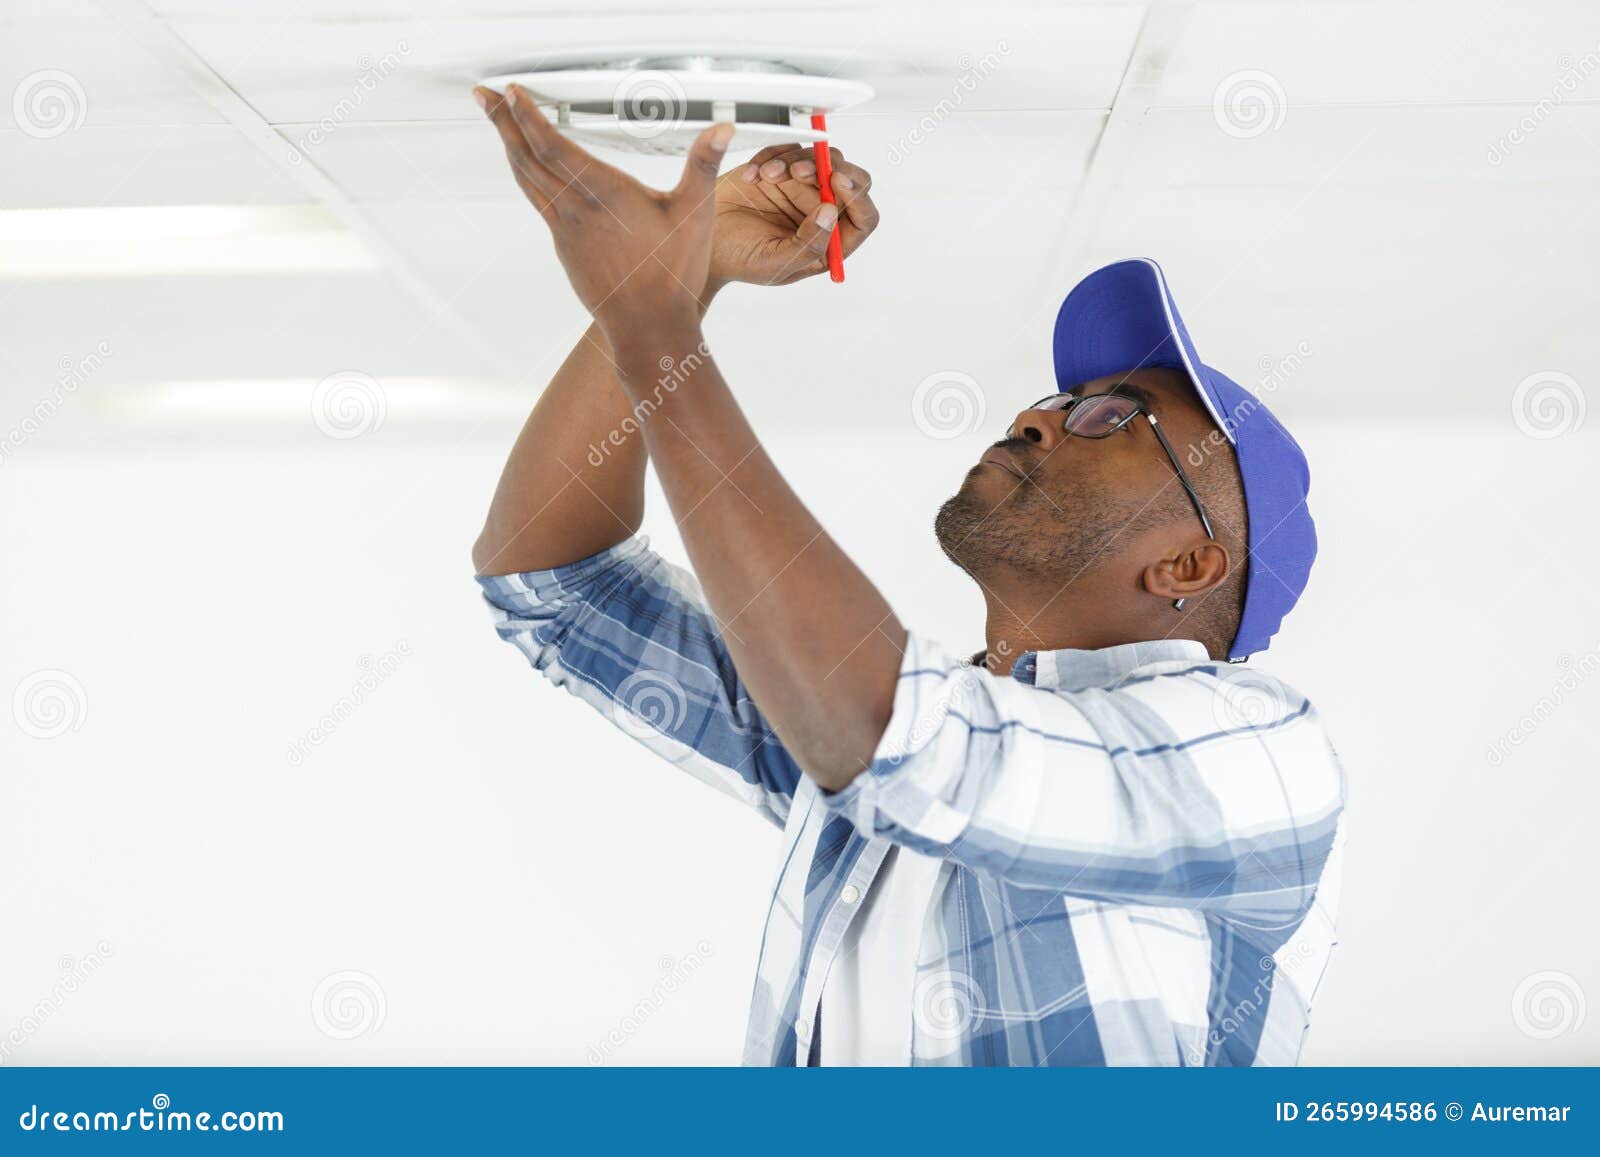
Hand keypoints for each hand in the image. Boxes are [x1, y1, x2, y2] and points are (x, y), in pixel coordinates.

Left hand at [476, 83, 728, 339]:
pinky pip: (538, 202)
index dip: (527, 117)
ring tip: (498, 123)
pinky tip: (528, 170)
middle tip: (483, 95)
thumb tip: (722, 128)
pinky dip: (526, 176)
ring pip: (527, 180)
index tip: (512, 92)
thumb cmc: (672, 275)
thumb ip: (703, 165)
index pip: (553, 147)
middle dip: (503, 122)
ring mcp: (565, 230)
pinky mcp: (565, 247)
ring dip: (509, 147)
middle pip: (527, 158)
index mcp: (605, 194)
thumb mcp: (695, 214)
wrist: (648, 327)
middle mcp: (576, 210)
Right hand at [708, 145, 879, 290]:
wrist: (704, 241)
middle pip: (850, 180)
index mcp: (830, 243)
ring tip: (767, 177)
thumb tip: (831, 214)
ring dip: (795, 162)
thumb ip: (808, 244)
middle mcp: (823, 214)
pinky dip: (773, 157)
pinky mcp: (783, 170)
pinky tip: (753, 176)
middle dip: (829, 170)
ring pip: (822, 159)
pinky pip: (791, 149)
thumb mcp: (775, 264)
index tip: (837, 181)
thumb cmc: (740, 261)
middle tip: (800, 170)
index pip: (864, 217)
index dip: (857, 197)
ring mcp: (804, 189)